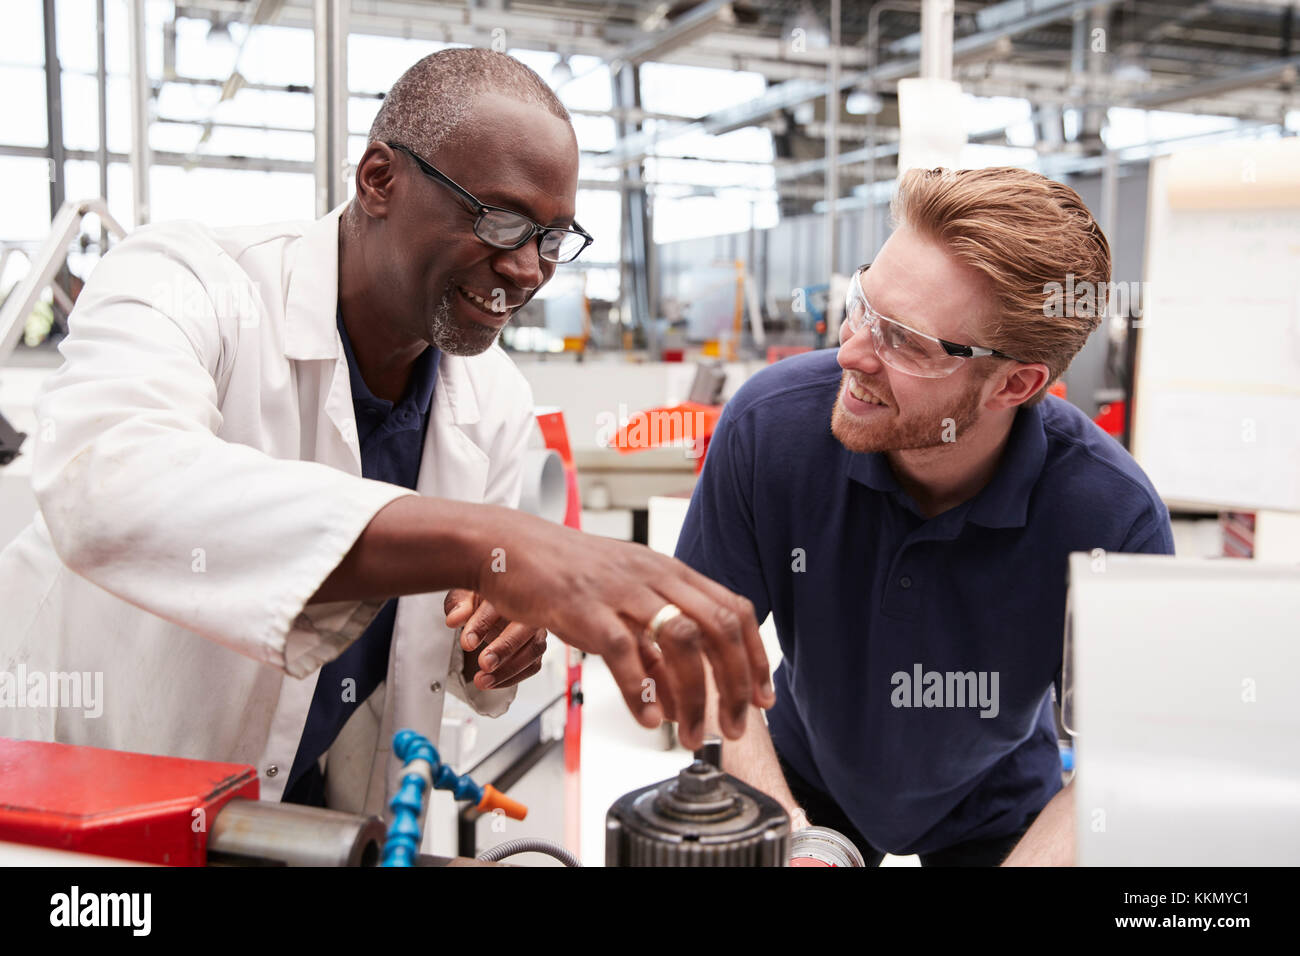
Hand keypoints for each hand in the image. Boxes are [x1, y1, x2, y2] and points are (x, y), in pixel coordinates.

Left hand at [445, 589, 548, 690]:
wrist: (495, 599)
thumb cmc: (483, 595)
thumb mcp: (465, 595)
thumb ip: (459, 605)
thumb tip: (454, 619)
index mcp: (510, 589)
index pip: (500, 605)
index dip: (482, 625)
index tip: (467, 643)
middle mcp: (530, 607)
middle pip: (525, 627)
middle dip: (504, 648)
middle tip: (484, 663)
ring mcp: (537, 628)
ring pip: (533, 649)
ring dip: (508, 669)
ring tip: (483, 680)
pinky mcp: (536, 646)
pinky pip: (533, 664)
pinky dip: (513, 677)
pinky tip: (492, 682)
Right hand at [468, 508, 774, 750]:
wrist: (510, 546)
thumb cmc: (565, 574)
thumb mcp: (622, 601)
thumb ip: (653, 646)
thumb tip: (681, 697)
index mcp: (669, 571)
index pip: (733, 610)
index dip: (755, 656)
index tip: (762, 697)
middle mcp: (653, 576)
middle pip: (718, 627)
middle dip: (736, 685)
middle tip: (734, 727)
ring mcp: (621, 589)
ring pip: (681, 640)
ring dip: (696, 696)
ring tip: (693, 734)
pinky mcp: (584, 607)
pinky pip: (624, 650)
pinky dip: (642, 691)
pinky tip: (650, 720)